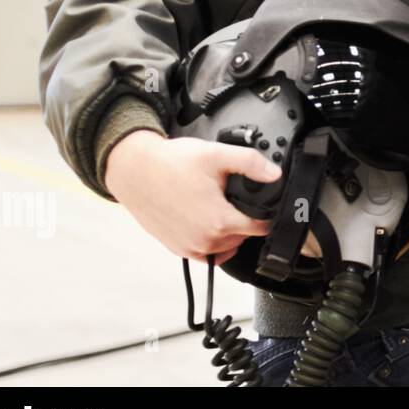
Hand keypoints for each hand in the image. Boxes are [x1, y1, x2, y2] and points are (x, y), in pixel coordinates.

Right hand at [105, 130, 279, 264]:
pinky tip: (209, 223)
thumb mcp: (216, 154)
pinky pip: (206, 254)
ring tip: (223, 208)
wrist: (133, 171)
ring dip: (230, 231)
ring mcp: (190, 247)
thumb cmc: (169, 164)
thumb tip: (274, 174)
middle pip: (244, 236)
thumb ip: (250, 163)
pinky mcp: (177, 248)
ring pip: (226, 246)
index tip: (266, 203)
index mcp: (220, 221)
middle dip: (246, 219)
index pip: (261, 228)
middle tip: (237, 198)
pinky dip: (213, 242)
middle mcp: (206, 240)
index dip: (268, 213)